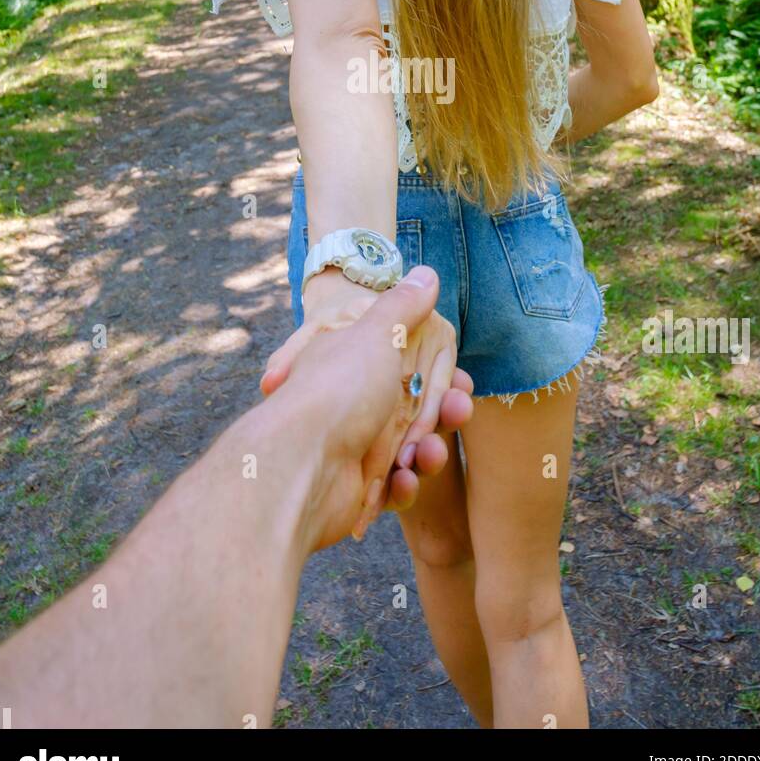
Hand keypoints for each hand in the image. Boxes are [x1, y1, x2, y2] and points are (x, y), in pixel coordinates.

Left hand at [271, 267, 471, 549]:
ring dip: (428, 454)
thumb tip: (427, 273)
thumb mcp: (375, 333)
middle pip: (423, 410)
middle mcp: (363, 400)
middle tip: (455, 417)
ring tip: (424, 456)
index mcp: (367, 362)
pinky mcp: (360, 485)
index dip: (445, 382)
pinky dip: (404, 487)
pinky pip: (397, 487)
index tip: (460, 389)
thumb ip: (404, 305)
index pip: (422, 369)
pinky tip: (402, 482)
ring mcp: (360, 443)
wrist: (299, 462)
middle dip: (443, 417)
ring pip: (415, 450)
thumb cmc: (339, 389)